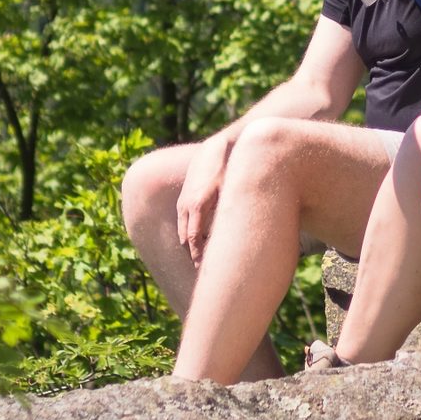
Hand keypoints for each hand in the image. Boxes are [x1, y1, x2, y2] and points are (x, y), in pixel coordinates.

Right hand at [176, 137, 232, 265]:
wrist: (217, 149)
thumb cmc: (230, 169)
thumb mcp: (232, 190)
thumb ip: (232, 212)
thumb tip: (237, 234)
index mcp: (197, 206)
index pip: (194, 240)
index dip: (198, 257)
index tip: (207, 271)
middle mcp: (186, 206)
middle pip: (186, 240)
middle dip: (195, 255)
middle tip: (207, 270)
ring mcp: (183, 202)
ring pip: (184, 232)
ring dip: (192, 246)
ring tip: (205, 259)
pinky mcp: (184, 198)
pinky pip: (185, 222)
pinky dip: (191, 234)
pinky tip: (204, 240)